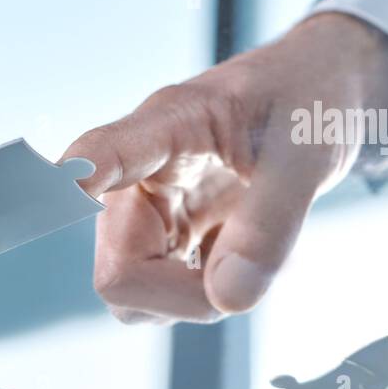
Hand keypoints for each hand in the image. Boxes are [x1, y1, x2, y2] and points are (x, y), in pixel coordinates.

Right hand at [64, 13, 387, 323]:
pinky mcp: (172, 233)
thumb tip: (229, 300)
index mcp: (168, 126)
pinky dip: (210, 294)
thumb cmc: (309, 99)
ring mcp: (154, 208)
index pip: (99, 157)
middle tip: (250, 274)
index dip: (73, 191)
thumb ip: (272, 224)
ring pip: (134, 292)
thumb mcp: (307, 155)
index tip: (65, 209)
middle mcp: (143, 172)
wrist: (322, 88)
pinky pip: (167, 292)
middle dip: (184, 296)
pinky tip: (245, 258)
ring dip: (197, 299)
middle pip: (118, 270)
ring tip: (254, 256)